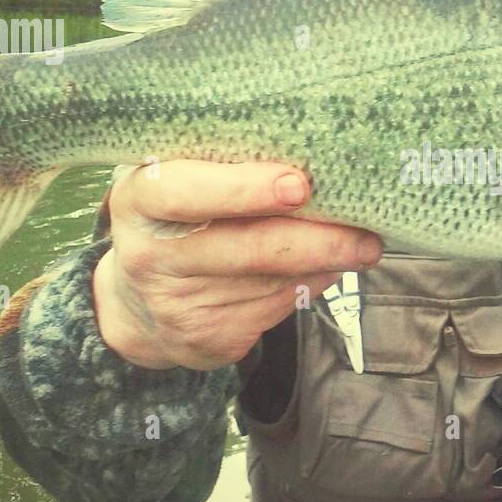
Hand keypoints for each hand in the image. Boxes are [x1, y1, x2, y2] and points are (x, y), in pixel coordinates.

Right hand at [91, 160, 382, 369]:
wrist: (135, 306)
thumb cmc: (174, 220)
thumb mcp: (176, 180)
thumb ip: (222, 166)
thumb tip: (312, 161)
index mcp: (139, 199)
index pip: (184, 192)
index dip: (243, 189)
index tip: (299, 185)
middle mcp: (150, 255)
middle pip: (248, 248)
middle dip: (316, 241)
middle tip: (366, 236)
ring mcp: (176, 304)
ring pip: (273, 282)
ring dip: (323, 264)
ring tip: (357, 246)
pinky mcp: (206, 340)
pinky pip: (275, 309)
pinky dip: (307, 287)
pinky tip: (321, 270)